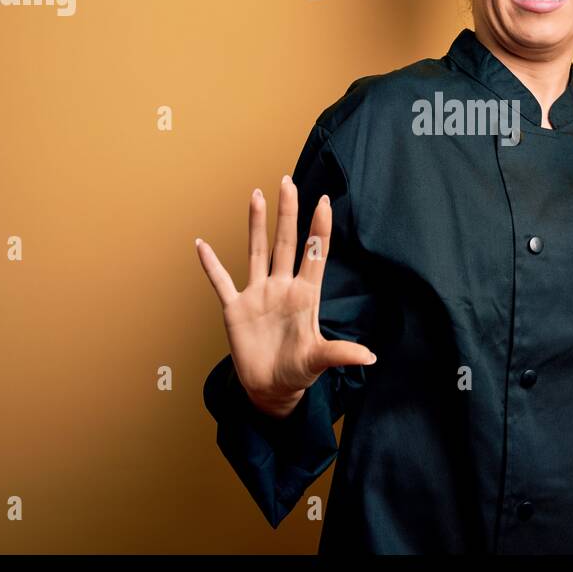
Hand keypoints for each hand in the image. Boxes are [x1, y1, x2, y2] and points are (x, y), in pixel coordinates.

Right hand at [196, 175, 376, 417]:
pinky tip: (202, 245)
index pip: (314, 254)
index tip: (324, 201)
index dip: (319, 229)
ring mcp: (258, 295)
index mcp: (305, 296)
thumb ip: (341, 353)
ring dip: (256, 225)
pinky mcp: (235, 309)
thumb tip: (370, 358)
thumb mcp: (319, 360)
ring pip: (256, 252)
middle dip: (287, 213)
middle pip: (284, 243)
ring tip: (257, 196)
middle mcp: (282, 287)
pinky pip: (221, 282)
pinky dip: (211, 265)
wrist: (271, 389)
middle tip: (288, 182)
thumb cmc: (299, 372)